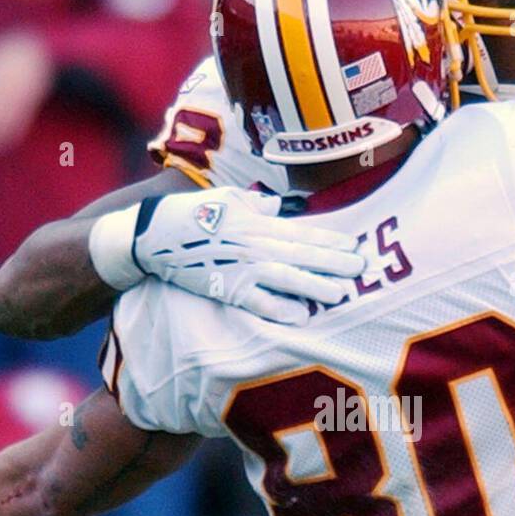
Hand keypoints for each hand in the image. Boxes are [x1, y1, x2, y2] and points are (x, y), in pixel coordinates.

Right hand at [133, 186, 364, 324]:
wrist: (153, 236)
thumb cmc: (191, 214)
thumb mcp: (225, 199)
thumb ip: (256, 205)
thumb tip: (279, 207)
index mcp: (256, 223)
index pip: (301, 231)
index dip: (329, 238)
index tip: (355, 243)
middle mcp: (252, 245)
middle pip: (300, 254)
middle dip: (332, 261)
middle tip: (362, 267)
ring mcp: (239, 268)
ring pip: (285, 278)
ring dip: (314, 286)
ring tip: (340, 294)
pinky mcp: (224, 289)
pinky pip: (256, 303)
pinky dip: (278, 309)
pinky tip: (300, 316)